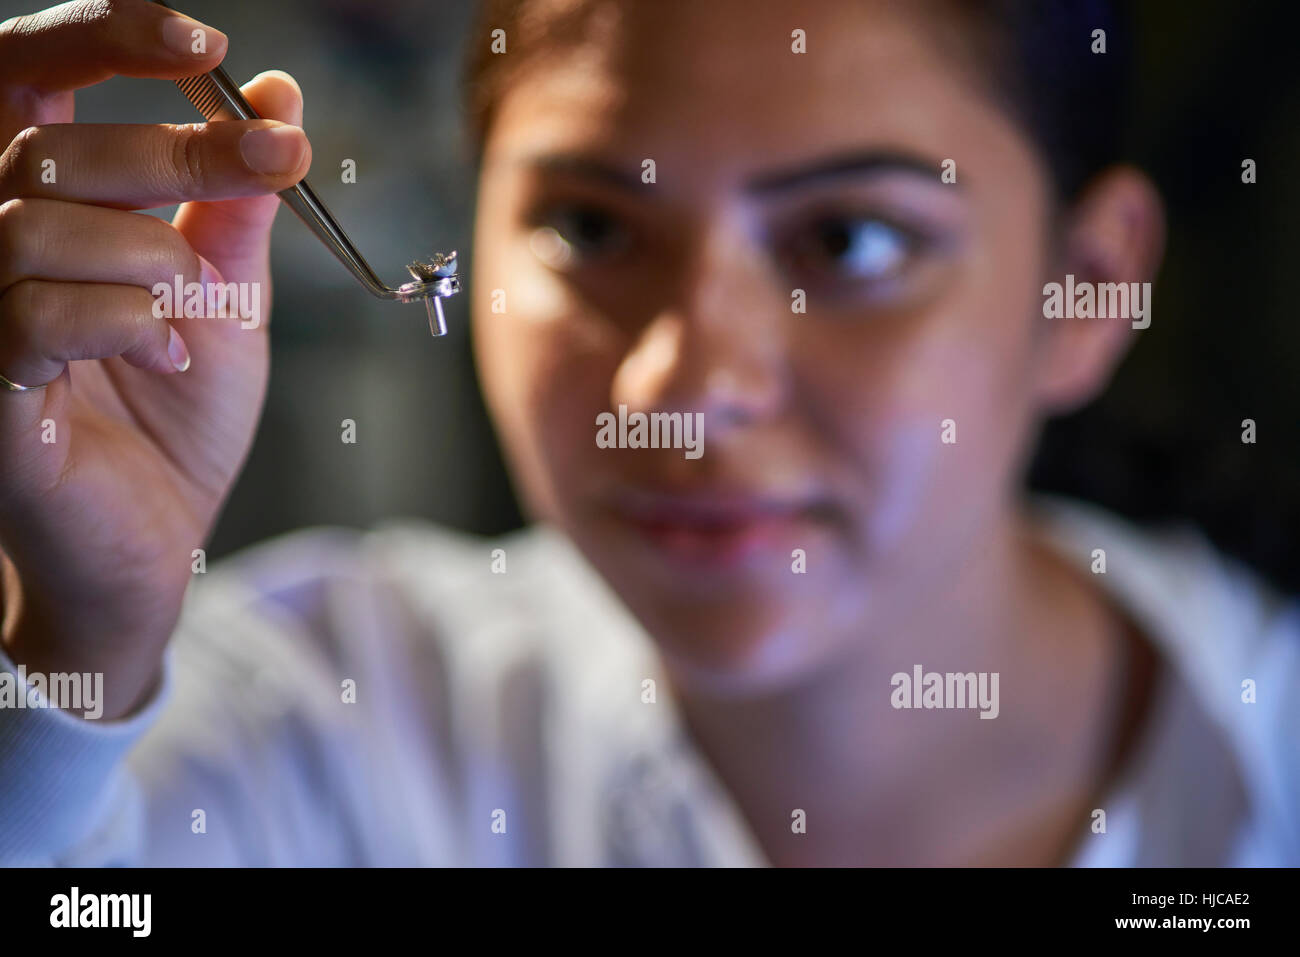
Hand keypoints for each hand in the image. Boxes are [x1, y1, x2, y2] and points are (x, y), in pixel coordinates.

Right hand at [0, 0, 310, 717]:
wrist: (161, 535)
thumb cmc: (179, 414)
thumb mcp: (225, 294)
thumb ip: (236, 202)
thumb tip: (278, 97)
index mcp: (42, 207)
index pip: (33, 79)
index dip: (104, 40)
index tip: (206, 44)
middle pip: (49, 147)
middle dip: (178, 148)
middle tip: (275, 161)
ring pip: (38, 223)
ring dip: (155, 258)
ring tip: (199, 313)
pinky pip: (37, 312)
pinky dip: (129, 323)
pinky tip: (170, 357)